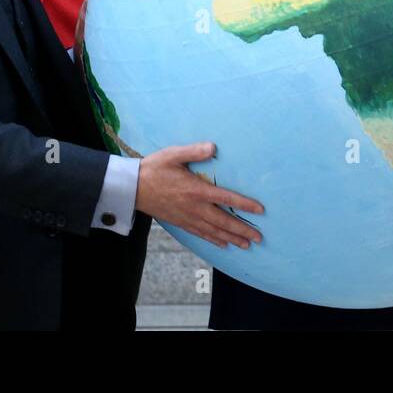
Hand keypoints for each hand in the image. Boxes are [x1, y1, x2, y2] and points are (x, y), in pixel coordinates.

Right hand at [135, 142, 264, 249]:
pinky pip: (200, 234)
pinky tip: (223, 244)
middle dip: (242, 230)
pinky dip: (213, 240)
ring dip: (231, 238)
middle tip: (258, 238)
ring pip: (214, 231)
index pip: (226, 198)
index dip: (245, 205)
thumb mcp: (173, 155)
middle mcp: (195, 207)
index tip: (260, 211)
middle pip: (223, 221)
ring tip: (246, 245)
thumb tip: (213, 147)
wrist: (132, 188)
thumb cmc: (154, 168)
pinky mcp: (180, 223)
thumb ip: (194, 151)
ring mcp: (187, 217)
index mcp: (197, 190)